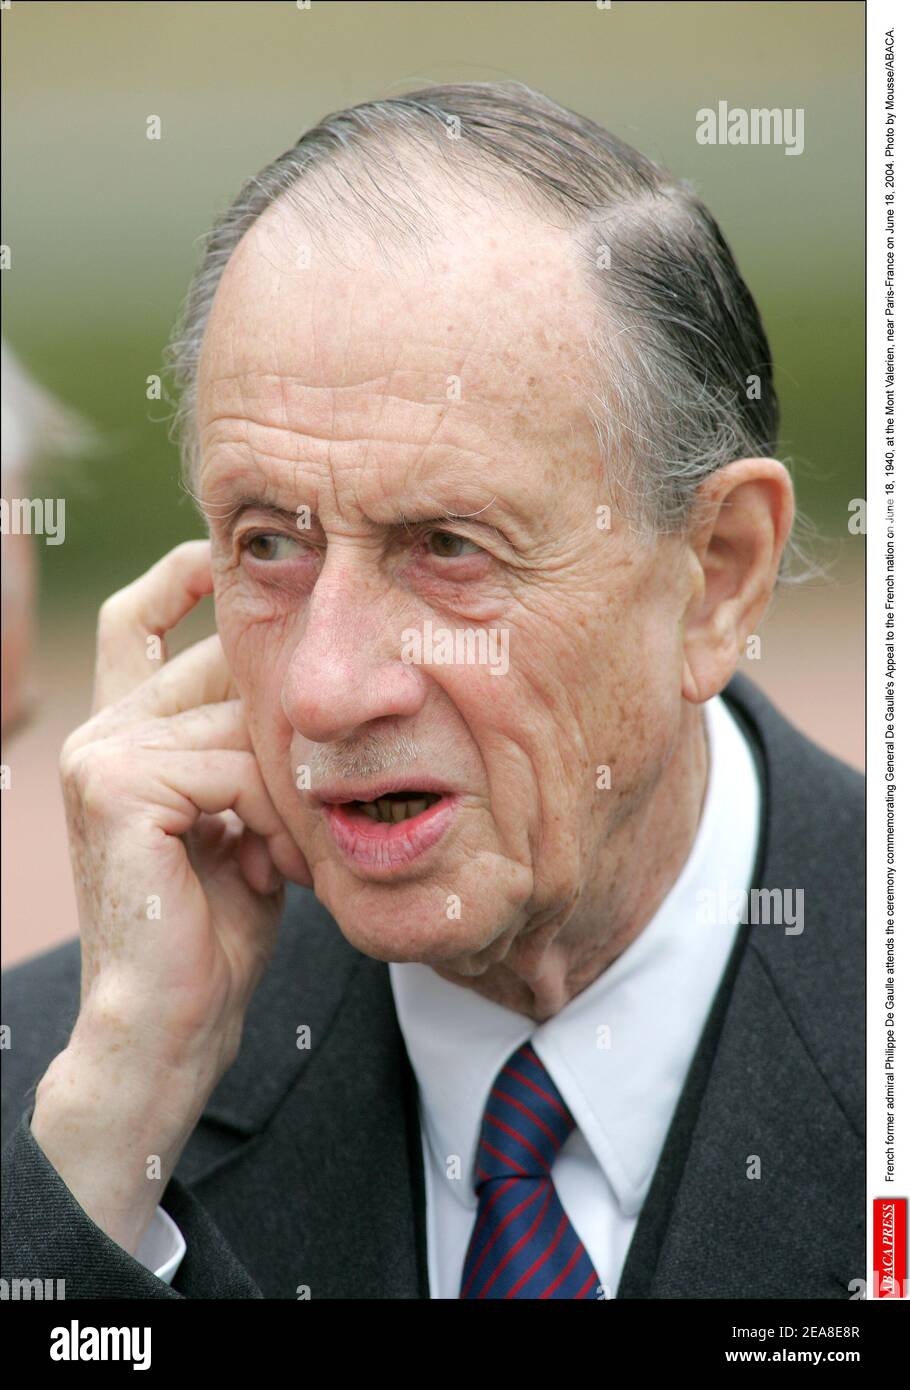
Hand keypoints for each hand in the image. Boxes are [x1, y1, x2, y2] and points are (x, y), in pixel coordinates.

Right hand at [30, 540, 310, 1254]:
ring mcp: (99, 751)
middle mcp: (100, 729)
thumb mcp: (244, 819)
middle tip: (307, 811)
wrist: (168, 1024)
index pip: (139, 620)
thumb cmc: (216, 930)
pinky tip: (266, 863)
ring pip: (242, 720)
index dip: (184, 579)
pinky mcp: (114, 783)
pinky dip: (271, 811)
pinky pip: (234, 762)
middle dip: (281, 726)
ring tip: (283, 855)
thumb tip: (311, 685)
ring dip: (287, 787)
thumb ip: (251, 750)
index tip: (236, 560)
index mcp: (120, 734)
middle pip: (217, 668)